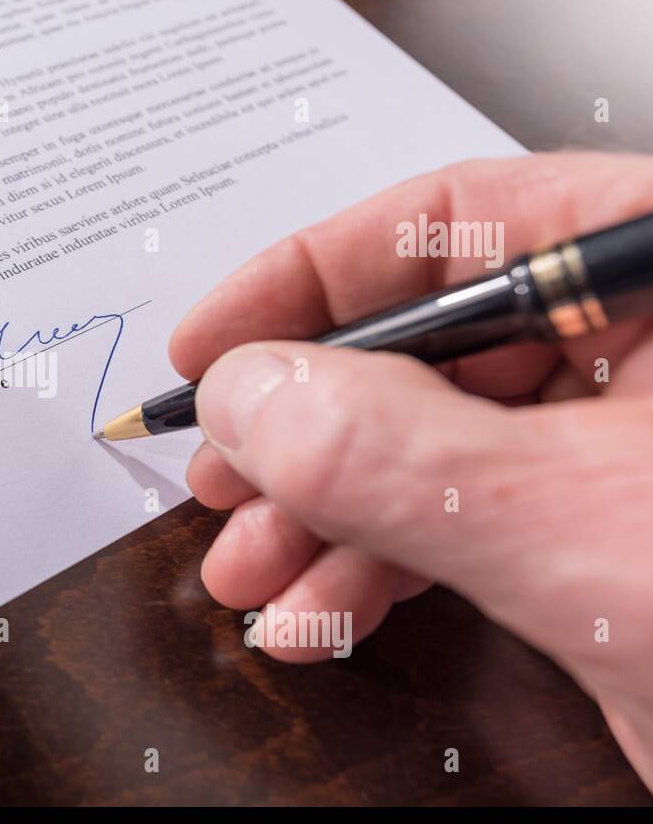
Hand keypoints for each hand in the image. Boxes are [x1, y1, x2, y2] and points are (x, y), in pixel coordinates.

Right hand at [170, 153, 652, 789]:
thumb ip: (395, 452)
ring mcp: (638, 443)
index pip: (464, 216)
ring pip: (439, 443)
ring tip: (252, 571)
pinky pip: (473, 518)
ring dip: (327, 514)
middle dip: (305, 428)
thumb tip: (250, 391)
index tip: (213, 340)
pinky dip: (385, 565)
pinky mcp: (619, 530)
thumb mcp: (585, 536)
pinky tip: (325, 607)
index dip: (309, 275)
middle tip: (220, 475)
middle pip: (432, 344)